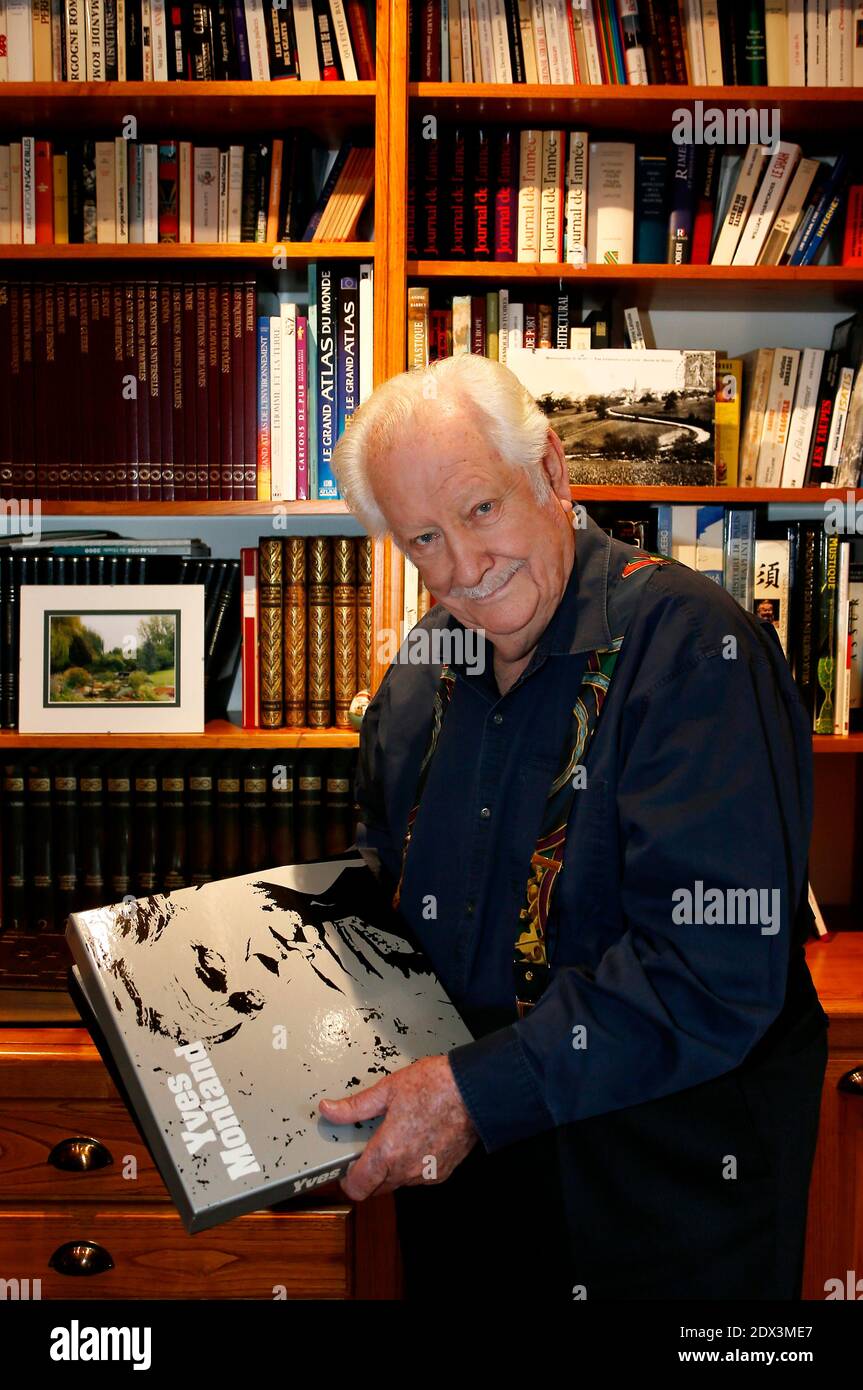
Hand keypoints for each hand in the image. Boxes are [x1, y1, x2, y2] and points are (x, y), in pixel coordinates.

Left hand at [318, 1054, 479, 1199]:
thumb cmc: (435, 1086)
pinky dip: (412, 1165)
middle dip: (368, 1172)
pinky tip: (416, 1139)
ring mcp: (426, 1174)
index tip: (345, 1167)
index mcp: (388, 1152)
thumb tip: (329, 1110)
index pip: (358, 1187)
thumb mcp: (388, 1090)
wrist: (474, 1090)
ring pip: (397, 1182)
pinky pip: (418, 1177)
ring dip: (391, 1168)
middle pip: (376, 1188)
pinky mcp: (442, 1172)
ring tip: (396, 1137)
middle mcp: (407, 1170)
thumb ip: (355, 1106)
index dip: (347, 1181)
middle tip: (369, 1146)